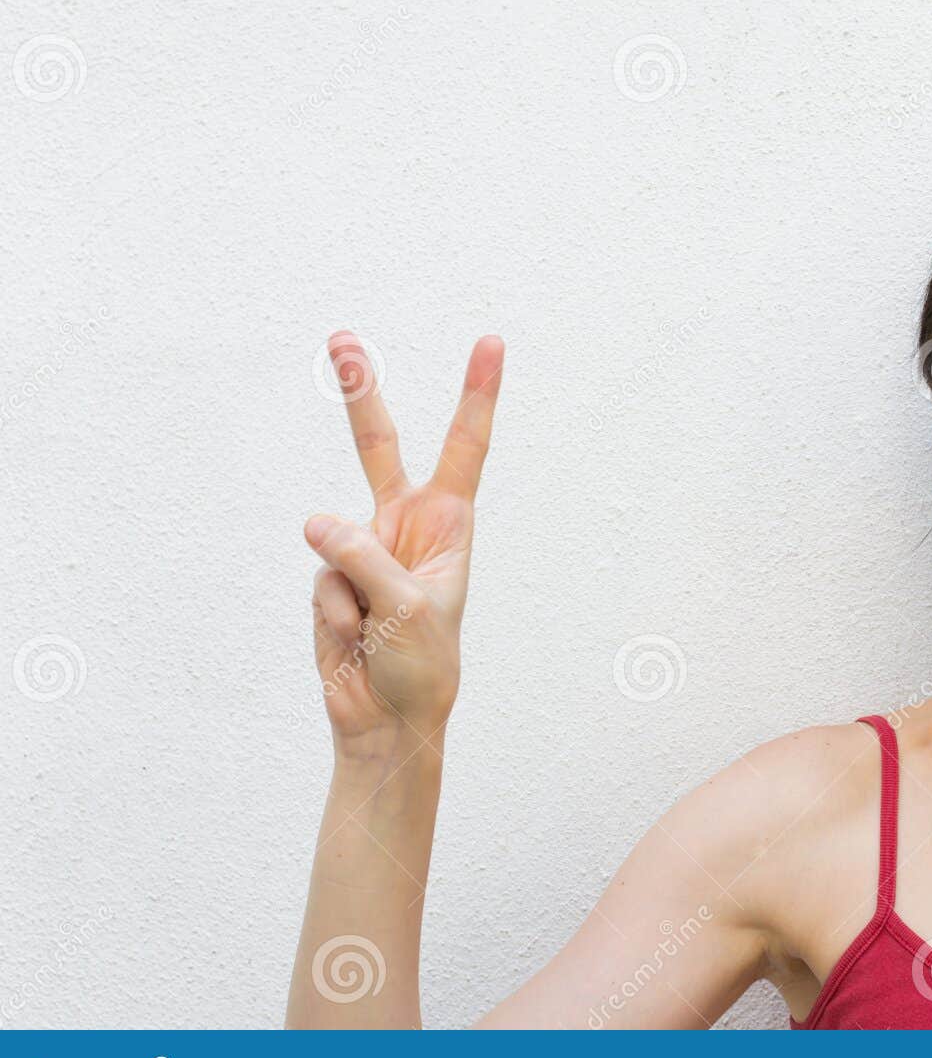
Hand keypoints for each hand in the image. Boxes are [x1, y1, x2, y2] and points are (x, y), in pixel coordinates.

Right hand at [305, 330, 503, 759]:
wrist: (388, 720)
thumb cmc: (423, 665)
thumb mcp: (410, 610)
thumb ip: (364, 558)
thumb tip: (314, 520)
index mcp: (448, 523)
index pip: (464, 447)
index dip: (477, 394)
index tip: (491, 342)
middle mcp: (405, 525)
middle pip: (378, 446)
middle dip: (360, 393)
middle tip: (342, 337)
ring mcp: (362, 548)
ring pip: (334, 538)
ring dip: (353, 593)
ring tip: (377, 630)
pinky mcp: (329, 577)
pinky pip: (319, 581)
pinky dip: (334, 616)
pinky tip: (354, 638)